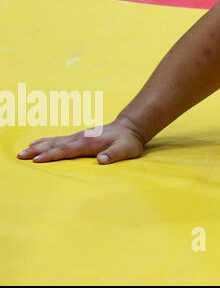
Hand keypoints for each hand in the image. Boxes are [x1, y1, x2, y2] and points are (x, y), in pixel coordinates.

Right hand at [17, 117, 144, 163]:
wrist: (130, 127)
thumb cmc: (128, 141)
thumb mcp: (126, 150)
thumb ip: (114, 154)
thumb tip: (102, 160)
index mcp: (88, 143)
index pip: (66, 150)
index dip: (51, 155)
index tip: (36, 159)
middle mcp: (80, 138)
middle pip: (55, 145)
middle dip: (38, 151)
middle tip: (20, 156)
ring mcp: (78, 136)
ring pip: (55, 141)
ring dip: (39, 146)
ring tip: (23, 151)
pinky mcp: (78, 137)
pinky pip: (59, 139)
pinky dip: (46, 141)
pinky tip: (37, 143)